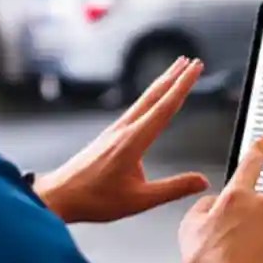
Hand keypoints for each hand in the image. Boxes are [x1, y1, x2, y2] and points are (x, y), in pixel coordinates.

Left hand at [35, 58, 209, 223]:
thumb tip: (203, 181)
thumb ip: (173, 189)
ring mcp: (115, 130)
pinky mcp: (109, 135)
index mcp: (133, 141)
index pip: (165, 107)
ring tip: (175, 71)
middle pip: (153, 95)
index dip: (183, 86)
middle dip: (174, 76)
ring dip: (161, 83)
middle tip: (191, 61)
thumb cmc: (96, 200)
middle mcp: (124, 129)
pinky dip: (149, 97)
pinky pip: (134, 108)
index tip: (195, 68)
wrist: (59, 195)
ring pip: (143, 100)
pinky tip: (150, 100)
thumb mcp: (139, 201)